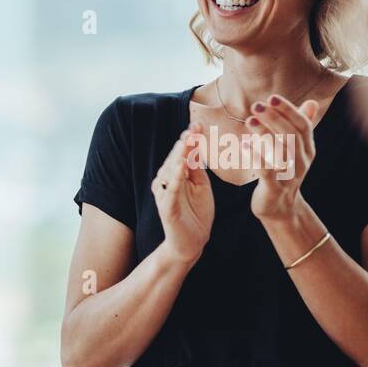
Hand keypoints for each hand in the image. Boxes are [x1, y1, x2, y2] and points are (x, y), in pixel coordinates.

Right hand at [151, 121, 213, 262]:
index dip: (190, 138)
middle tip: (194, 127)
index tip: (199, 123)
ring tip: (188, 140)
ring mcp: (165, 193)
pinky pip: (171, 190)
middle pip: (175, 157)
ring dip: (180, 154)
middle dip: (185, 142)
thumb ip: (197, 168)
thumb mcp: (202, 186)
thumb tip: (197, 145)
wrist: (193, 243)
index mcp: (176, 175)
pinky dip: (175, 177)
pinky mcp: (167, 207)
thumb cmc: (197, 214)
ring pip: (171, 169)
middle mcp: (167, 181)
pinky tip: (181, 165)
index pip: (182, 153)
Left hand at [245, 95, 318, 222]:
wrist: (281, 208)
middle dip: (274, 118)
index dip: (288, 110)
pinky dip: (255, 156)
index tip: (272, 98)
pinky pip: (266, 170)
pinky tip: (244, 144)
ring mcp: (289, 176)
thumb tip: (312, 102)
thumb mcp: (296, 150)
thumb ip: (302, 126)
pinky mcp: (274, 188)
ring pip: (279, 152)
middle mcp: (301, 161)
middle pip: (291, 136)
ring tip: (249, 120)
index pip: (302, 125)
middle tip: (256, 106)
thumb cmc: (285, 172)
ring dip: (264, 134)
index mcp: (307, 149)